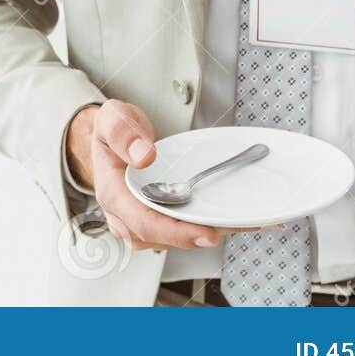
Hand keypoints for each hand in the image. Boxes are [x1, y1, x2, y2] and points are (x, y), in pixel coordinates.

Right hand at [68, 101, 259, 251]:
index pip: (143, 223)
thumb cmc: (113, 132)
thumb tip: (144, 156)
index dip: (176, 233)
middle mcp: (126, 216)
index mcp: (113, 194)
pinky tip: (235, 218)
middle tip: (234, 226)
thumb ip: (122, 132)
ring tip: (243, 221)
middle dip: (200, 235)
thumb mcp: (111, 118)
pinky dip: (208, 225)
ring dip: (209, 231)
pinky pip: (181, 229)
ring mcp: (141, 222)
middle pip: (165, 237)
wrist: (112, 141)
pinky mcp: (158, 221)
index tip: (205, 233)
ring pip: (176, 237)